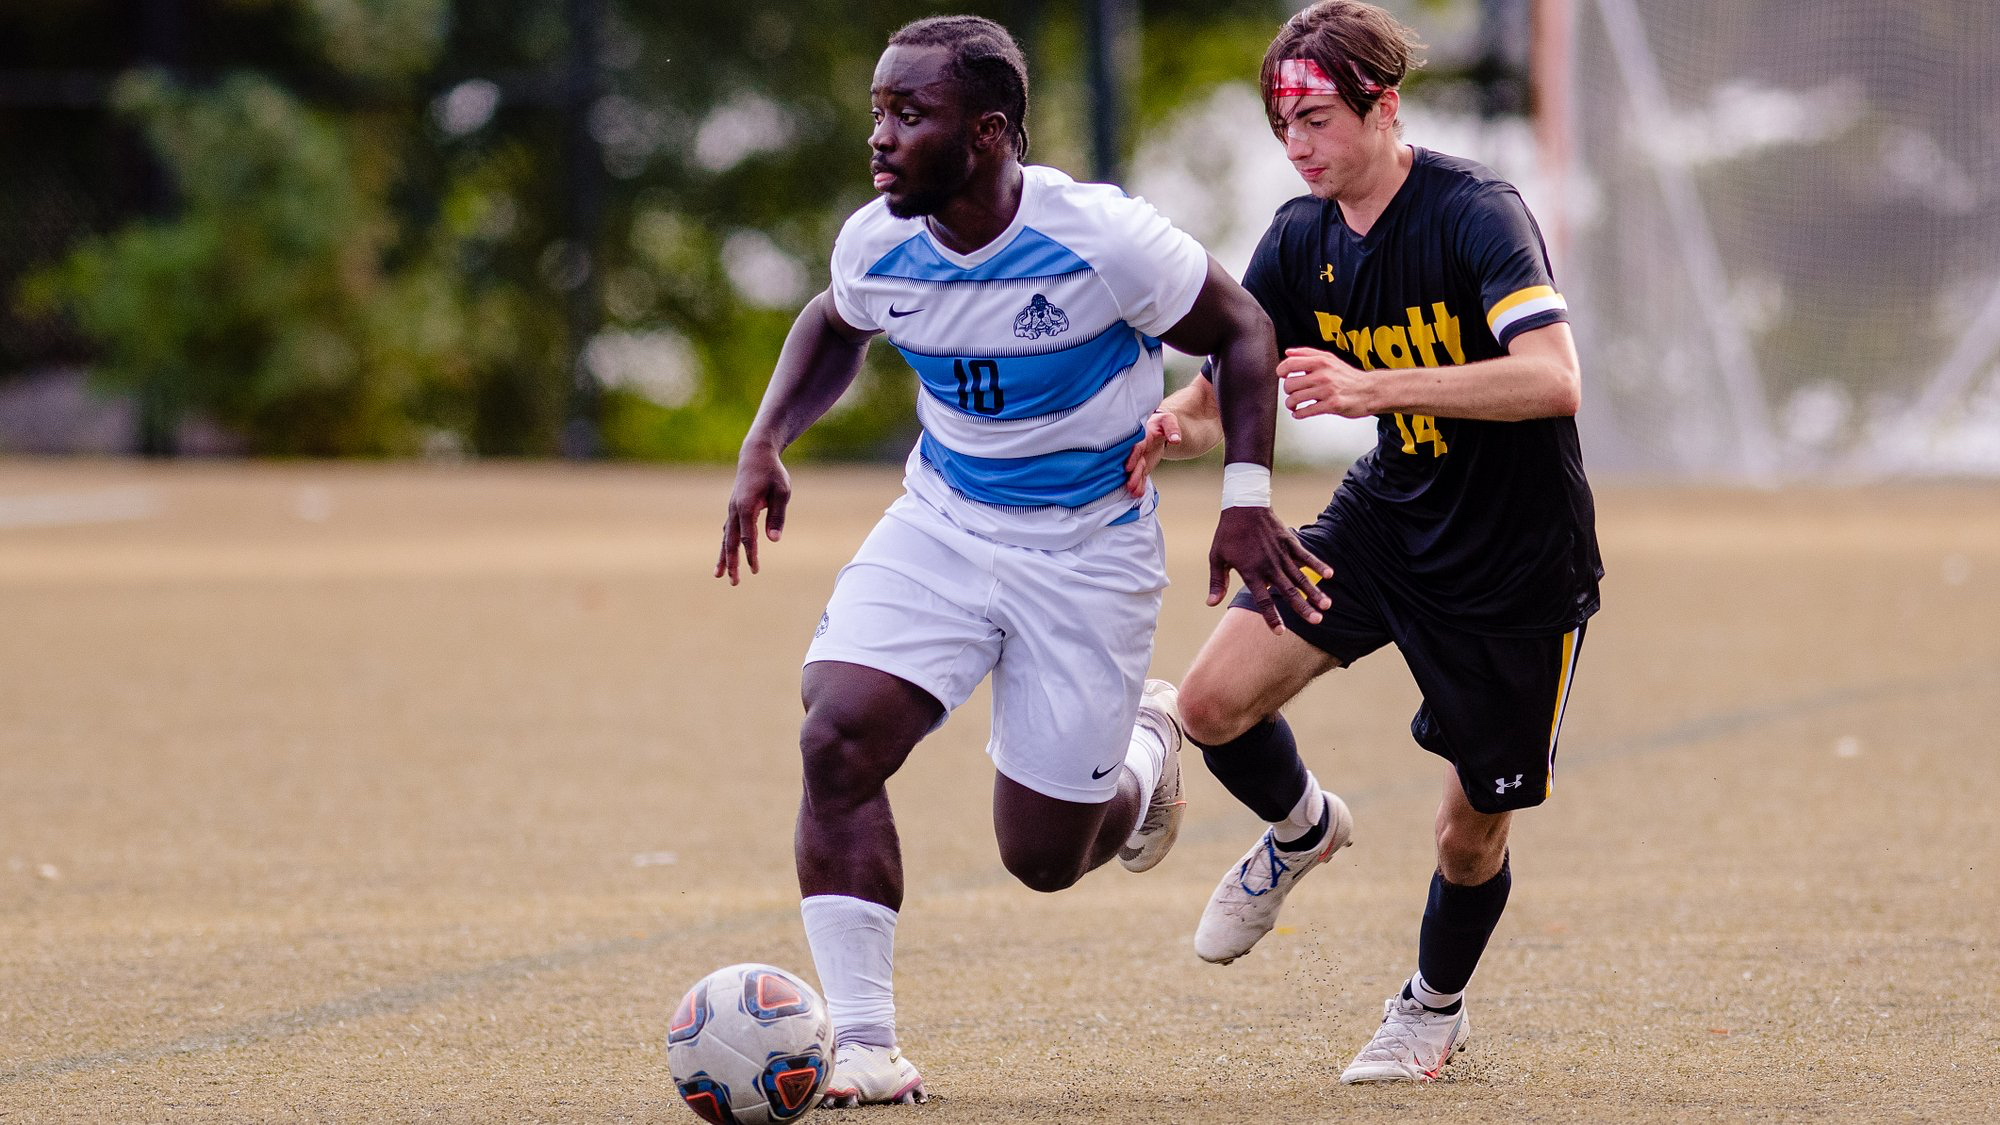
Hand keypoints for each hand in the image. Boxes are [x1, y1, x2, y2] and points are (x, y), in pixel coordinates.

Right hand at [716, 443, 789, 584]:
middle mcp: (735, 510)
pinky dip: (725, 544)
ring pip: (725, 538)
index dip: (751, 555)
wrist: (756, 454)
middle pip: (731, 541)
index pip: (748, 537)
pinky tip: (724, 556)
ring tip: (718, 575)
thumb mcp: (782, 491)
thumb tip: (774, 540)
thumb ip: (778, 516)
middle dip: (732, 563)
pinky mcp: (734, 508)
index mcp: (746, 506)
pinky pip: (727, 531)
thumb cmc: (772, 473)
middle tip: (734, 582)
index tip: (755, 570)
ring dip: (723, 557)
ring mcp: (732, 509)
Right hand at [1121, 410, 1181, 496]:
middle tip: (1129, 485)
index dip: (1132, 457)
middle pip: (1134, 462)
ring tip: (1133, 493)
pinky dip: (1139, 485)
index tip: (1128, 467)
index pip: (1136, 447)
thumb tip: (1176, 440)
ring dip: (1134, 482)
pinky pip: (1140, 476)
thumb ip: (1172, 429)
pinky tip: (1137, 495)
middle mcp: (1137, 449)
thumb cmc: (1163, 423)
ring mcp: (1139, 459)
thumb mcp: (1169, 421)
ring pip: (1136, 471)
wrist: (1158, 429)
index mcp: (1142, 437)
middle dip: (1132, 474)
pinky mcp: (1142, 466)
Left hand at [1206, 505, 1333, 632]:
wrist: (1243, 506)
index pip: (1262, 600)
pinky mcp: (1289, 542)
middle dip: (1303, 607)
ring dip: (1314, 591)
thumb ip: (1218, 582)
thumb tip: (1211, 604)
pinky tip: (1330, 575)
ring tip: (1327, 605)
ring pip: (1300, 577)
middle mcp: (1269, 566)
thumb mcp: (1217, 558)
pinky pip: (1305, 555)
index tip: (1280, 632)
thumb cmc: (1228, 534)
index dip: (1271, 617)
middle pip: (1288, 591)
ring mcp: (1281, 554)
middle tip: (1317, 621)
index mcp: (1251, 572)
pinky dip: (1317, 564)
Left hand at [1276, 347, 1376, 418]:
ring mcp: (1327, 391)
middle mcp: (1323, 375)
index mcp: (1321, 362)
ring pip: (1295, 399)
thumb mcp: (1329, 358)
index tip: (1281, 375)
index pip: (1290, 364)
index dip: (1281, 371)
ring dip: (1290, 403)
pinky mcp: (1331, 405)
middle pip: (1290, 384)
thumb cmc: (1348, 376)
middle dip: (1287, 390)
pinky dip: (1298, 414)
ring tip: (1293, 404)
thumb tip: (1288, 353)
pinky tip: (1299, 412)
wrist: (1369, 390)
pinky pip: (1306, 411)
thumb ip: (1307, 354)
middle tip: (1291, 392)